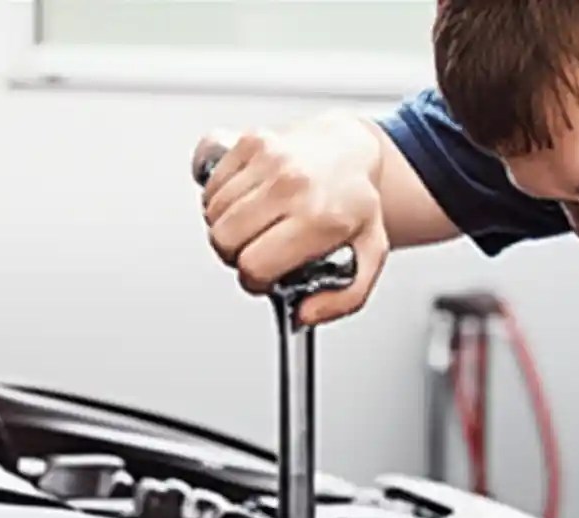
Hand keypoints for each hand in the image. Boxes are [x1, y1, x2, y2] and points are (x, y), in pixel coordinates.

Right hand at [192, 112, 390, 325]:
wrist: (350, 148)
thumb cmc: (355, 202)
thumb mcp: (367, 257)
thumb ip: (344, 298)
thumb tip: (304, 314)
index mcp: (320, 217)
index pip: (255, 265)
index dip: (255, 280)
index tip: (265, 275)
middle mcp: (292, 184)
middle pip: (225, 240)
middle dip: (236, 254)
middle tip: (256, 249)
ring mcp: (269, 159)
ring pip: (213, 214)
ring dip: (227, 226)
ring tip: (254, 223)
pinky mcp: (251, 141)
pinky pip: (211, 185)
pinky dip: (220, 199)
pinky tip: (246, 201)